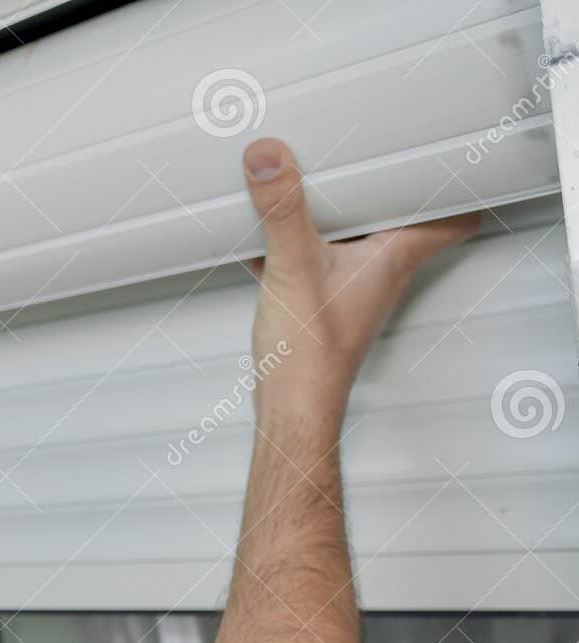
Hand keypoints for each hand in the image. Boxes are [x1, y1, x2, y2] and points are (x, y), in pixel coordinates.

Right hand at [242, 138, 477, 434]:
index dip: (455, 186)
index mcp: (392, 258)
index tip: (445, 158)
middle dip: (387, 190)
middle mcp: (379, 273)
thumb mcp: (293, 265)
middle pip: (400, 221)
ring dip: (339, 218)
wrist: (291, 404)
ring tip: (316, 187)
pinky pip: (317, 260)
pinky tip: (268, 240)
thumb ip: (283, 208)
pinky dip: (300, 245)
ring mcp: (351, 290)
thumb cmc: (311, 355)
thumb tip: (272, 158)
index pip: (452, 219)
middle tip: (375, 158)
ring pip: (356, 241)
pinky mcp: (322, 304)